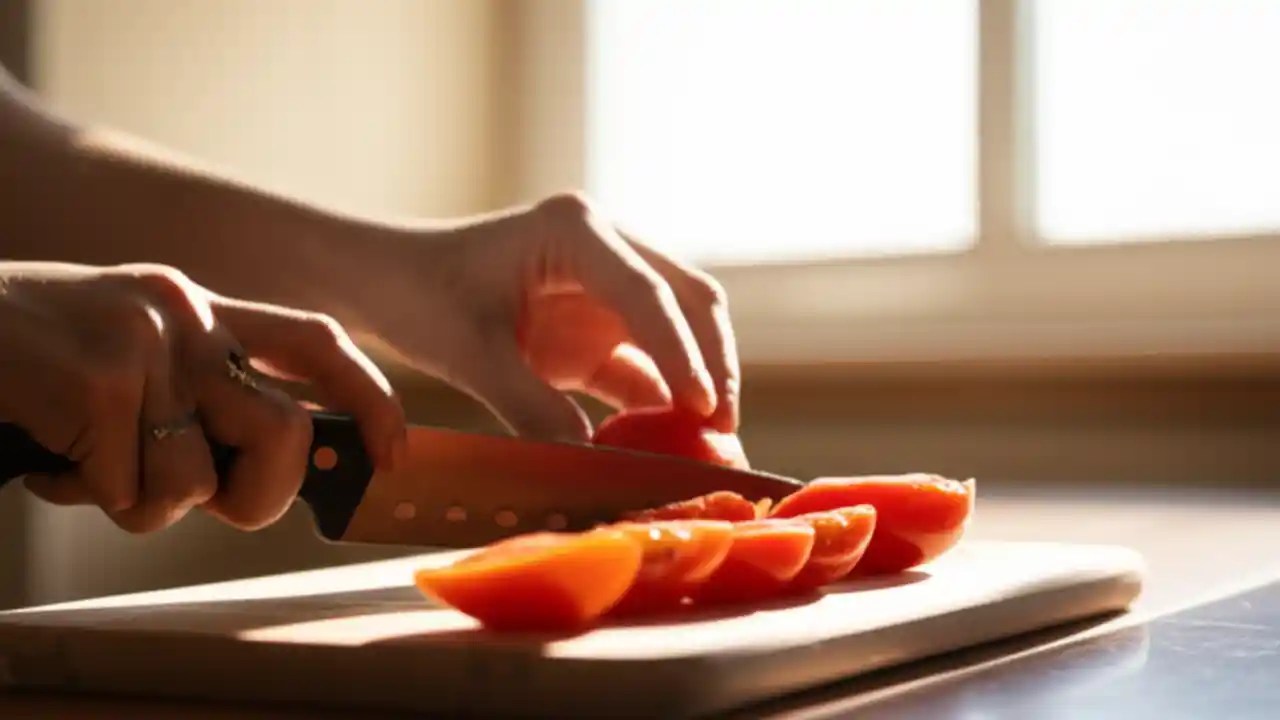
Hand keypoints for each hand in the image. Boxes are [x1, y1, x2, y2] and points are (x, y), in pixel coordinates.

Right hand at [0, 262, 402, 532]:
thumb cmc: (28, 362)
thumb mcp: (129, 356)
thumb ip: (200, 394)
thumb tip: (280, 465)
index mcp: (198, 306)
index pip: (316, 339)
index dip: (370, 399)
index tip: (394, 454)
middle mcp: (182, 312)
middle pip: (282, 434)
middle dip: (248, 498)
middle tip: (183, 498)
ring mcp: (141, 342)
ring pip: (194, 482)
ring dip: (136, 502)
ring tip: (81, 459)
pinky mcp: (95, 381)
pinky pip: (123, 492)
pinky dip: (79, 497)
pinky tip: (45, 456)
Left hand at [351, 192, 738, 441]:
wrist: (387, 282)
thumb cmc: (419, 296)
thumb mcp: (470, 354)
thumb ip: (530, 406)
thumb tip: (590, 461)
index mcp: (575, 231)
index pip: (648, 293)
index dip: (681, 352)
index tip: (702, 407)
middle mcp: (605, 247)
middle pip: (688, 299)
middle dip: (713, 361)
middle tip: (724, 427)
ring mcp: (606, 286)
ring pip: (678, 331)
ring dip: (697, 381)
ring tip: (712, 441)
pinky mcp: (597, 326)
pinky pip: (644, 364)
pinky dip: (660, 401)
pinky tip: (667, 444)